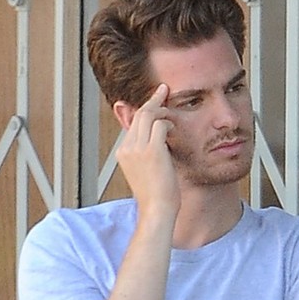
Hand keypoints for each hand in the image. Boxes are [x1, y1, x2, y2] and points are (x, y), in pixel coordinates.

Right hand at [115, 84, 179, 219]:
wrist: (157, 211)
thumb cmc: (157, 197)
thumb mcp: (148, 173)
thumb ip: (150, 156)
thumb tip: (161, 146)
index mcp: (123, 153)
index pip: (133, 124)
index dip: (144, 110)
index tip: (154, 102)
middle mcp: (127, 148)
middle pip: (139, 115)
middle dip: (152, 100)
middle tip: (163, 89)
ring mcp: (138, 148)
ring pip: (148, 115)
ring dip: (161, 109)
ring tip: (171, 110)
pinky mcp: (152, 151)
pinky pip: (160, 125)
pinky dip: (168, 123)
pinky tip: (175, 128)